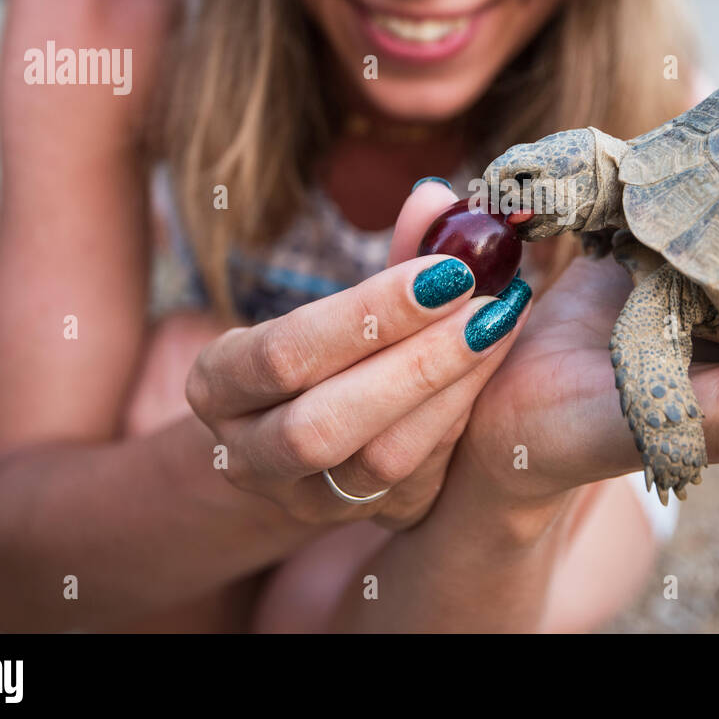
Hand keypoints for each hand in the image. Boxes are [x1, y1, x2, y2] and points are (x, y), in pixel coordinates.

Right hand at [185, 181, 531, 529]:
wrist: (315, 428)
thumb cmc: (332, 342)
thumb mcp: (344, 299)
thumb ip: (394, 253)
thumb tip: (440, 197)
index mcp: (216, 386)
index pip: (284, 353)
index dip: (368, 314)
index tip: (448, 269)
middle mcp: (247, 455)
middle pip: (323, 424)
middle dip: (415, 362)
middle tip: (486, 303)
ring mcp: (303, 501)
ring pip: (378, 463)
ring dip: (450, 390)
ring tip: (501, 323)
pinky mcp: (366, 521)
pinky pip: (420, 480)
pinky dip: (461, 419)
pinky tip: (494, 363)